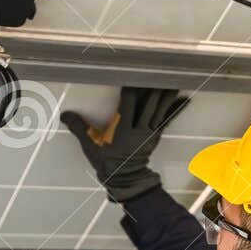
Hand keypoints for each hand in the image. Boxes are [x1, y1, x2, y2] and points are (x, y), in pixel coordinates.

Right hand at [60, 86, 189, 201]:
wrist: (124, 180)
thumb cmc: (107, 162)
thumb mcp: (90, 145)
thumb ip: (79, 128)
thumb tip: (64, 114)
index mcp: (123, 128)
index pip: (129, 102)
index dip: (132, 87)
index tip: (134, 73)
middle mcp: (139, 128)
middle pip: (149, 102)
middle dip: (154, 86)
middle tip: (159, 69)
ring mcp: (150, 131)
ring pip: (160, 108)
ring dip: (167, 93)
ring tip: (174, 77)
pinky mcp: (156, 135)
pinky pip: (168, 119)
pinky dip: (176, 108)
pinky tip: (185, 98)